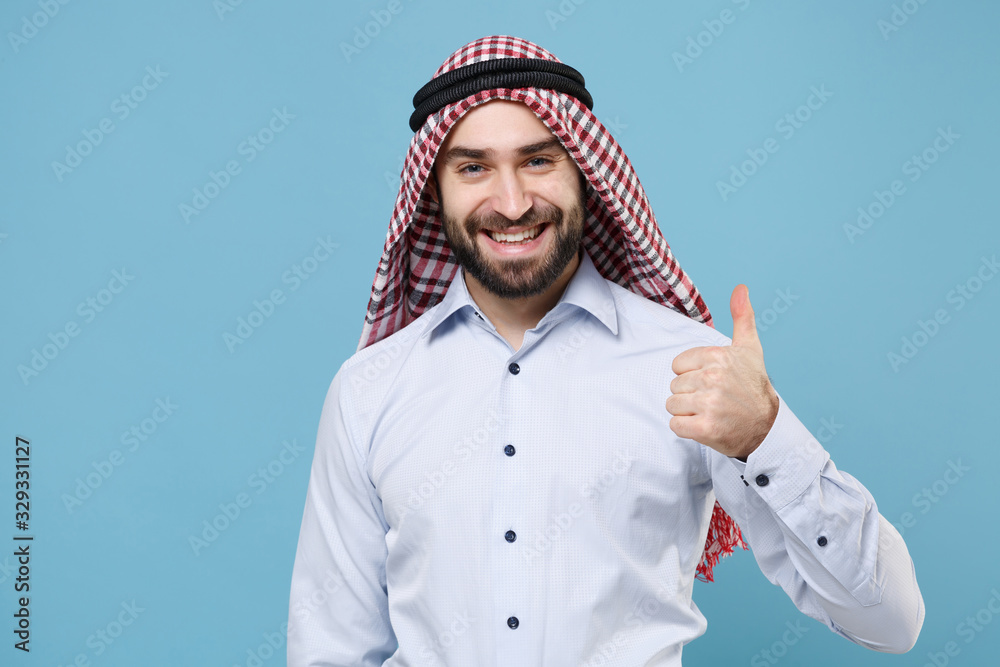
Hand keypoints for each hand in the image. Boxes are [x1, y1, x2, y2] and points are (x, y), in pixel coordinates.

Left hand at [665, 285, 778, 460]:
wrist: (766, 426)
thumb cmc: (753, 385)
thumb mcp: (750, 348)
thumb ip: (742, 317)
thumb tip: (741, 288)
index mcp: (717, 357)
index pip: (677, 365)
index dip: (691, 374)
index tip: (712, 380)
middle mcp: (713, 378)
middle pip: (674, 385)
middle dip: (689, 394)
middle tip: (713, 398)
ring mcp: (709, 404)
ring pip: (672, 405)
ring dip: (687, 412)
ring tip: (710, 411)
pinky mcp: (705, 428)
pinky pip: (675, 425)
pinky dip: (686, 429)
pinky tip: (706, 425)